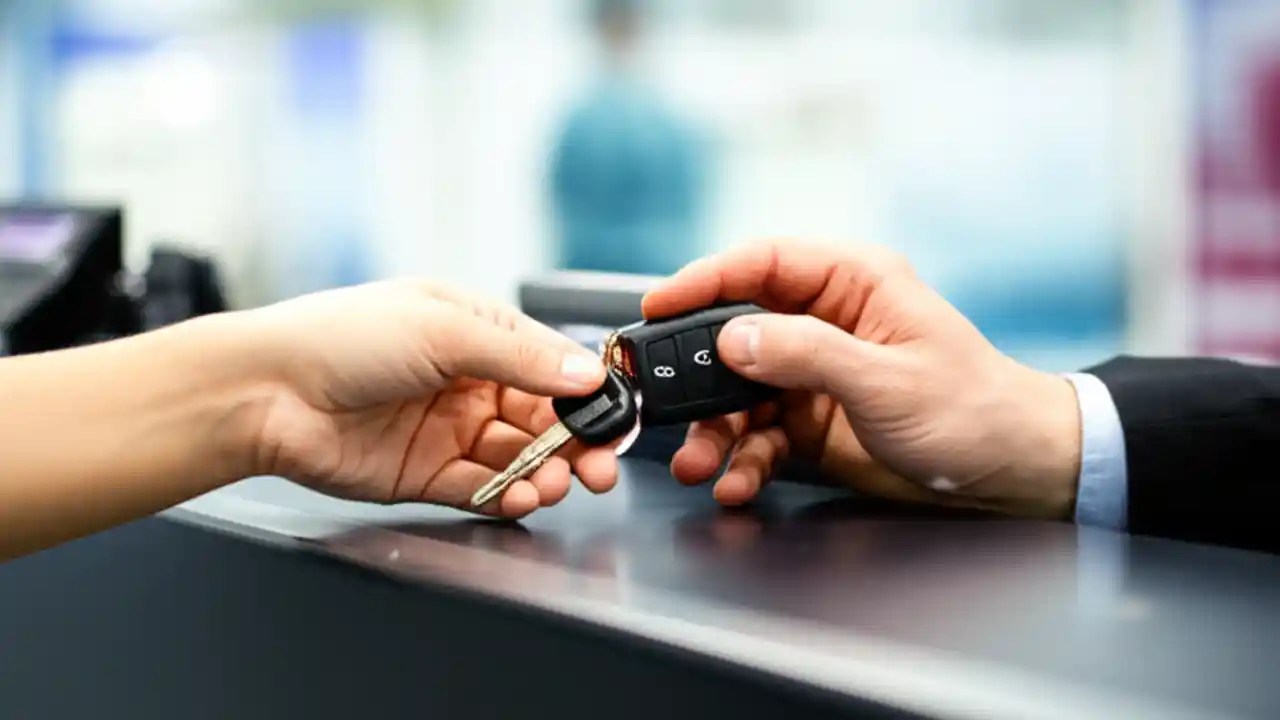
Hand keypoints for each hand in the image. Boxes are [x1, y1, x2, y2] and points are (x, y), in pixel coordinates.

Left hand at [237, 282, 619, 517]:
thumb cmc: (338, 338)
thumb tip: (586, 372)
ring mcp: (447, 429)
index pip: (550, 363)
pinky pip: (482, 488)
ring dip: (545, 472)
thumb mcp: (442, 329)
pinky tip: (521, 496)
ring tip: (554, 483)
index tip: (615, 416)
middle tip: (597, 467)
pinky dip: (508, 496)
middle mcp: (466, 380)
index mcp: (474, 331)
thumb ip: (520, 357)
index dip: (587, 391)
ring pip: (519, 457)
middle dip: (575, 443)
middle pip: (543, 417)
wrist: (264, 393)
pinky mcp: (426, 474)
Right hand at [642, 240, 1081, 518]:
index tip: (659, 303)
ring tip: (701, 463)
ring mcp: (815, 374)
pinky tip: (738, 482)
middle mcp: (826, 323)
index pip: (763, 264)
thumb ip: (806, 355)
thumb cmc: (972, 409)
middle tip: (663, 400)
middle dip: (698, 373)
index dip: (705, 278)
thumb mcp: (886, 379)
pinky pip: (760, 436)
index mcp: (852, 284)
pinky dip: (744, 460)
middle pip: (737, 332)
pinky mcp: (813, 421)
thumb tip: (733, 339)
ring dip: (715, 430)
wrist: (1010, 472)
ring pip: (740, 392)